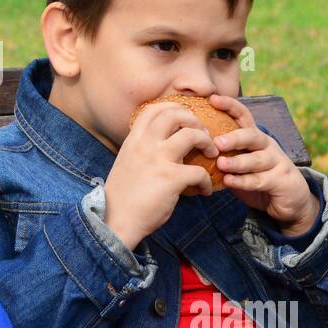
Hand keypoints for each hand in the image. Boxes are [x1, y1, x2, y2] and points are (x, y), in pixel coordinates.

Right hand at [102, 100, 219, 250]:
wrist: (116, 221)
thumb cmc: (122, 197)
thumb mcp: (126, 163)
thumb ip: (141, 150)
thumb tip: (161, 145)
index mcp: (134, 140)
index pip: (154, 109)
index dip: (174, 107)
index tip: (186, 116)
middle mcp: (146, 144)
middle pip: (176, 115)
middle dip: (195, 121)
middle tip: (203, 134)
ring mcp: (159, 159)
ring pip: (192, 135)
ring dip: (208, 143)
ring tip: (211, 154)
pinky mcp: (172, 178)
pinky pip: (199, 171)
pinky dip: (207, 181)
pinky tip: (204, 190)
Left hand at [206, 94, 317, 234]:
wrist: (290, 200)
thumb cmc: (257, 177)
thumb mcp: (241, 162)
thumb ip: (223, 153)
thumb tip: (190, 144)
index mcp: (255, 137)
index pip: (244, 116)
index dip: (230, 105)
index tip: (212, 98)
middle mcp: (267, 146)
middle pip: (252, 136)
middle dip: (234, 137)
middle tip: (216, 142)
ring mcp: (276, 163)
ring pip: (257, 159)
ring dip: (238, 162)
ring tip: (221, 164)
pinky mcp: (281, 181)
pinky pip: (260, 180)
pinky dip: (244, 181)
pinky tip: (229, 181)